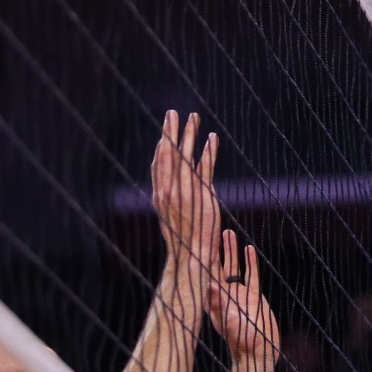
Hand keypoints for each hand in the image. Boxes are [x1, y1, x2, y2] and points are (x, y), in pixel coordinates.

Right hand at [150, 111, 219, 270]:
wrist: (192, 257)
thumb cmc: (184, 239)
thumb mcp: (172, 216)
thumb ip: (170, 197)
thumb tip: (170, 183)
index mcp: (160, 196)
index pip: (159, 165)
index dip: (162, 146)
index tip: (166, 130)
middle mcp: (169, 192)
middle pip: (168, 155)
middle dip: (170, 132)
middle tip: (173, 113)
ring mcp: (185, 193)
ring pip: (185, 157)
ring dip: (189, 136)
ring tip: (193, 117)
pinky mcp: (202, 196)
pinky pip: (205, 167)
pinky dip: (208, 152)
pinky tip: (212, 138)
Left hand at [207, 230, 279, 363]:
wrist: (259, 354)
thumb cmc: (242, 342)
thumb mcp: (230, 323)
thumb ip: (221, 305)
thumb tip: (208, 285)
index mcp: (215, 300)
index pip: (206, 273)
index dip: (202, 256)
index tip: (197, 239)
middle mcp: (225, 295)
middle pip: (218, 265)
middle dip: (215, 247)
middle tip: (212, 228)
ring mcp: (240, 294)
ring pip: (234, 267)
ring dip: (231, 251)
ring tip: (228, 232)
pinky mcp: (254, 297)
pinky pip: (251, 275)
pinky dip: (250, 262)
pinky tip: (249, 248)